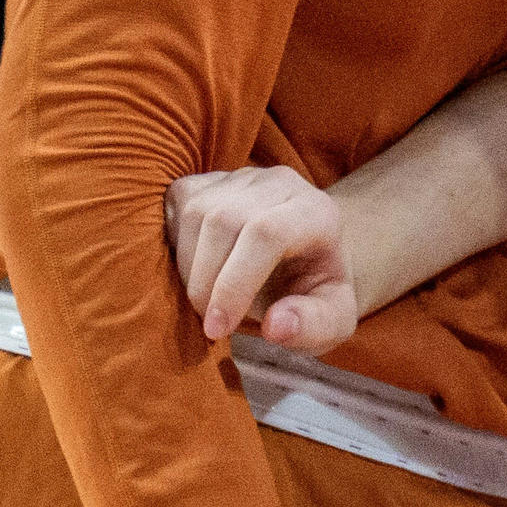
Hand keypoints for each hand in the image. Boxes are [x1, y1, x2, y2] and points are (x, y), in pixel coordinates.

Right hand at [167, 166, 360, 350]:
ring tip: (207, 301)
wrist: (302, 258)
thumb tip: (276, 326)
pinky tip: (194, 271)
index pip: (267, 233)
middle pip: (223, 221)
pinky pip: (177, 203)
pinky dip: (174, 244)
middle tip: (211, 323)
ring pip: (195, 213)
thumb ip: (313, 326)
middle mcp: (280, 183)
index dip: (234, 284)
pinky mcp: (209, 180)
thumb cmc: (315, 293)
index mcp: (315, 212)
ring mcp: (241, 177)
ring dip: (188, 269)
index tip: (218, 329)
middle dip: (206, 283)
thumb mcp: (331, 320)